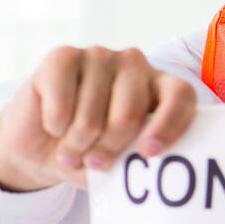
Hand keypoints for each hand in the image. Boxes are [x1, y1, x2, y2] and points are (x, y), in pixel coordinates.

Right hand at [0, 46, 198, 192]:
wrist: (44, 141)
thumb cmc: (93, 150)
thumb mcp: (120, 164)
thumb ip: (137, 163)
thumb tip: (144, 166)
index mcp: (162, 88)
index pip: (180, 96)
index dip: (168, 125)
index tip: (147, 152)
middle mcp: (135, 65)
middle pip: (130, 114)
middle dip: (108, 149)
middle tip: (95, 163)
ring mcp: (100, 56)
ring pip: (92, 114)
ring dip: (76, 144)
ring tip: (72, 149)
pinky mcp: (63, 56)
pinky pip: (61, 103)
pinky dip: (55, 125)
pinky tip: (55, 125)